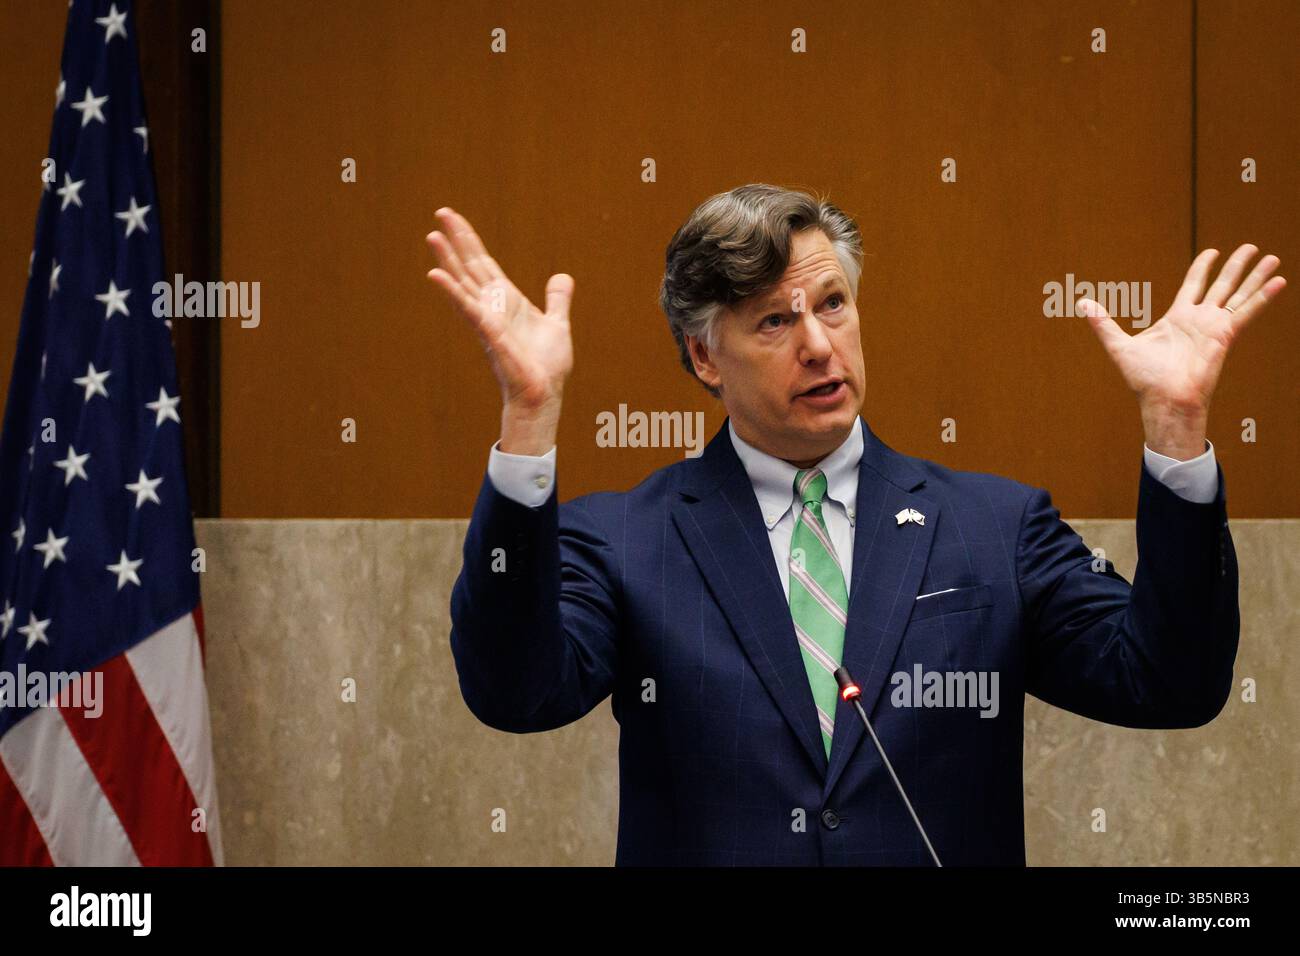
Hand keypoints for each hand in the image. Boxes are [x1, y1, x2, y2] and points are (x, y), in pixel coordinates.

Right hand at [425, 207, 574, 414]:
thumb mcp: (557, 324)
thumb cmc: (545, 366)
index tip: (454, 219)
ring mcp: (487, 318)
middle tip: (441, 212)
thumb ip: (557, 300)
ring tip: (432, 235)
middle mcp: (491, 306)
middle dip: (456, 239)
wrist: (543, 393)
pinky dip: (452, 291)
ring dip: (447, 259)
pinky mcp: (489, 332)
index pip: (483, 263)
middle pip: (469, 265)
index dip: (470, 240)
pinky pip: (467, 308)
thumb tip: (562, 277)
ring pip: (462, 282)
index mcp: (506, 300)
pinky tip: (435, 275)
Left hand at [1077, 244, 1285, 457]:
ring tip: (1273, 258)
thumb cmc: (1144, 379)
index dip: (1203, 268)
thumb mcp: (1118, 345)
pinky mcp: (1225, 335)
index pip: (1193, 285)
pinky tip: (1279, 281)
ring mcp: (1215, 326)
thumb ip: (1103, 323)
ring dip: (1256, 277)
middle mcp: (1199, 319)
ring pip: (1239, 294)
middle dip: (1236, 267)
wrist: (1163, 399)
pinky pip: (1248, 311)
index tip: (1212, 252)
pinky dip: (1263, 296)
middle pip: (1222, 285)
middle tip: (1250, 247)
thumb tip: (1081, 303)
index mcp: (1177, 318)